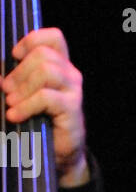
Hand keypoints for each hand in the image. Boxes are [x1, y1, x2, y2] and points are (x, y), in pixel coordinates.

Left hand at [1, 28, 87, 185]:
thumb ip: (13, 80)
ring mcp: (73, 91)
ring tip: (11, 103)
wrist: (57, 154)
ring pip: (46, 70)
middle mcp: (70, 74)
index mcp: (60, 66)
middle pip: (43, 54)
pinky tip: (15, 115)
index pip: (53, 37)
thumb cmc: (38, 122)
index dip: (31, 40)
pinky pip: (46, 97)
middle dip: (18, 71)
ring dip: (22, 87)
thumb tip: (0, 76)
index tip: (15, 56)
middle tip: (7, 91)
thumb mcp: (23, 95)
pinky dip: (26, 105)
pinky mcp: (72, 109)